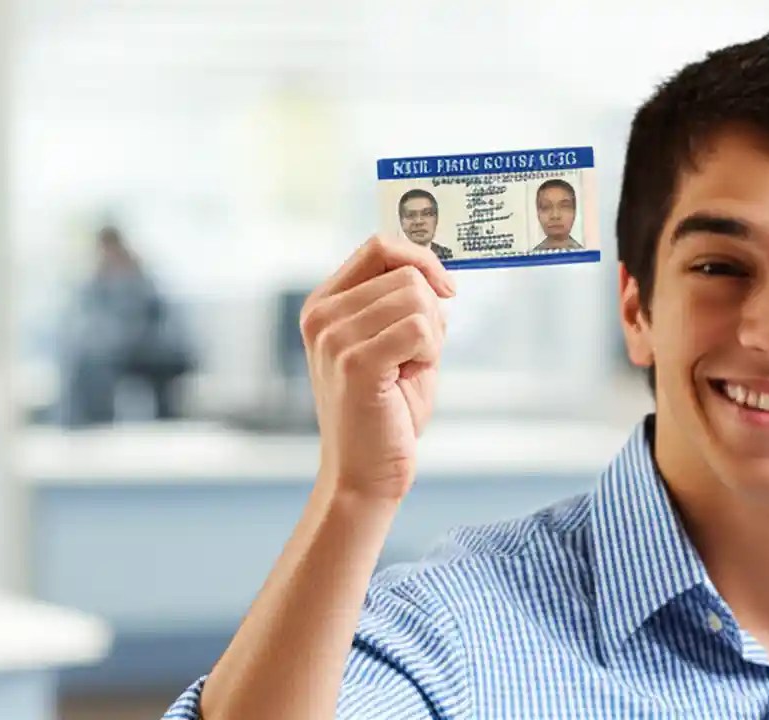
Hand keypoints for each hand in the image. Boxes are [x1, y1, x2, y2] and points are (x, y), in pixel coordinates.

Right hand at [300, 235, 455, 500]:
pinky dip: (430, 354)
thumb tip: (435, 270)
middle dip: (432, 312)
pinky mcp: (356, 361)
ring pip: (418, 298)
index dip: (421, 257)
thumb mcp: (397, 345)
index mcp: (324, 304)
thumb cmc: (386, 412)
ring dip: (432, 337)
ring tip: (408, 371)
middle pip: (406, 273)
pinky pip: (422, 328)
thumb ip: (408, 304)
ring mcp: (334, 337)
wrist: (366, 475)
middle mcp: (322, 315)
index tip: (446, 288)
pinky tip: (408, 380)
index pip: (378, 246)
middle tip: (416, 357)